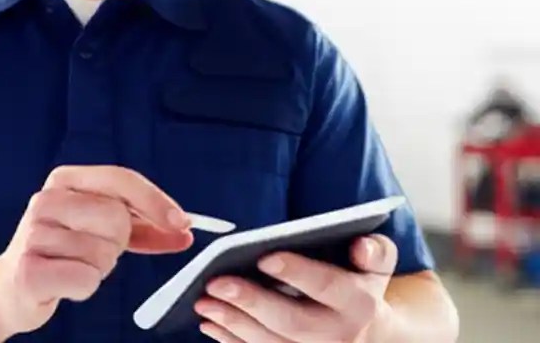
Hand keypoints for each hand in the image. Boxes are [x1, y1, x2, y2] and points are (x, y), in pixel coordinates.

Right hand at [0, 165, 193, 335]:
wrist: (10, 287)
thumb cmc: (61, 253)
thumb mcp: (99, 227)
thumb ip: (141, 224)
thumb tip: (183, 229)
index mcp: (63, 181)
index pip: (120, 179)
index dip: (155, 200)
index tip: (182, 222)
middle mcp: (45, 200)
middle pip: (117, 218)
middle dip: (118, 243)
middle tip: (95, 250)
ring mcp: (34, 234)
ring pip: (104, 254)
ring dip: (99, 268)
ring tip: (74, 265)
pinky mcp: (30, 269)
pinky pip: (86, 280)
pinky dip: (84, 287)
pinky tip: (65, 282)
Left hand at [195, 234, 397, 341]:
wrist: (372, 334)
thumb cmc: (360, 284)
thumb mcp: (375, 265)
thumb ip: (373, 250)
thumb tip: (361, 244)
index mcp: (361, 303)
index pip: (328, 286)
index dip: (298, 272)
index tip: (265, 256)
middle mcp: (340, 335)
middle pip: (292, 322)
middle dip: (251, 301)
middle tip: (215, 282)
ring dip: (233, 323)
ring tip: (203, 302)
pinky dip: (232, 341)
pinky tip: (209, 323)